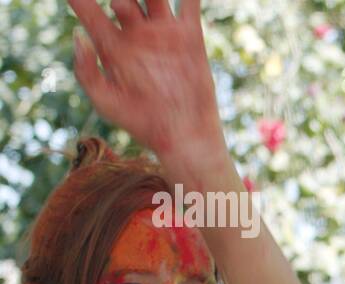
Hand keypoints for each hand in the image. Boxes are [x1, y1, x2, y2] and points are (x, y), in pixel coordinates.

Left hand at [69, 0, 227, 173]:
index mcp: (110, 45)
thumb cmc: (141, 123)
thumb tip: (78, 36)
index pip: (88, 10)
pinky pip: (188, 5)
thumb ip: (86, 71)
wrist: (184, 134)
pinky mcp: (190, 37)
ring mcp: (163, 33)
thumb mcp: (105, 102)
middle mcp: (135, 33)